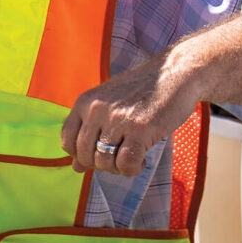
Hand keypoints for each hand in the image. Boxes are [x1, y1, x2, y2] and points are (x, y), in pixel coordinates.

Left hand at [60, 52, 198, 176]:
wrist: (174, 73)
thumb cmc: (141, 92)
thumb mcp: (108, 106)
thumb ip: (90, 133)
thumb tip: (76, 168)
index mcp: (85, 101)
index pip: (67, 141)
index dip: (81, 155)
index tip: (99, 153)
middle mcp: (96, 109)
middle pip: (85, 156)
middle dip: (102, 164)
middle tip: (120, 156)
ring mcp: (117, 119)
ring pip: (104, 163)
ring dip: (118, 167)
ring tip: (133, 155)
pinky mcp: (140, 129)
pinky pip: (126, 164)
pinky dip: (133, 169)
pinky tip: (143, 159)